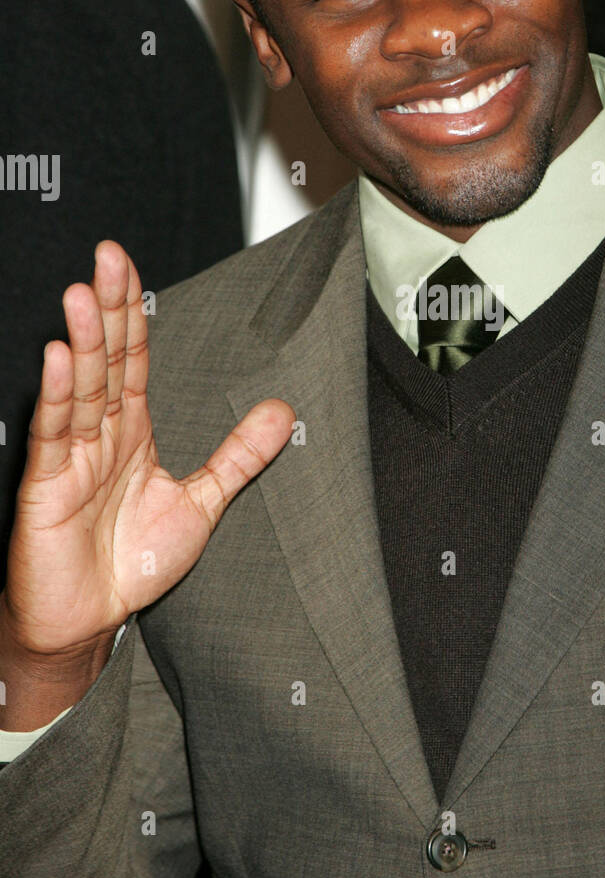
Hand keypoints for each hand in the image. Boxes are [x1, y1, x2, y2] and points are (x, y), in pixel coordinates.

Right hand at [4, 241, 293, 656]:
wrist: (88, 622)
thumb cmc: (130, 563)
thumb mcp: (201, 503)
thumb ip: (238, 457)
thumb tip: (284, 412)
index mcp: (131, 432)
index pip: (133, 358)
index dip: (132, 312)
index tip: (129, 266)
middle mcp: (98, 436)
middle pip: (105, 359)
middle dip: (107, 307)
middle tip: (108, 254)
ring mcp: (70, 458)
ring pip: (79, 389)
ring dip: (82, 340)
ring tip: (83, 293)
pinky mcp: (46, 488)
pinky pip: (55, 435)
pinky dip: (57, 396)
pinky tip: (60, 358)